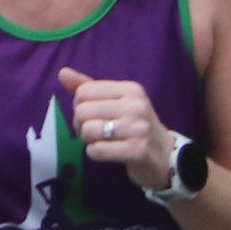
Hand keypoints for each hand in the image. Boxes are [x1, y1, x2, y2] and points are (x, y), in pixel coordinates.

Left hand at [59, 67, 175, 189]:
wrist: (167, 156)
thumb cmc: (135, 125)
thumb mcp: (116, 101)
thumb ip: (88, 87)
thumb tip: (63, 72)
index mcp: (131, 89)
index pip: (83, 91)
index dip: (80, 105)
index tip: (93, 115)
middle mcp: (136, 106)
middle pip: (82, 111)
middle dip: (81, 124)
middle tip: (95, 131)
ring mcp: (138, 129)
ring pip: (88, 131)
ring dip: (88, 140)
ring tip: (102, 141)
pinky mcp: (137, 151)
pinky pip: (96, 150)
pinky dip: (94, 153)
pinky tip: (107, 152)